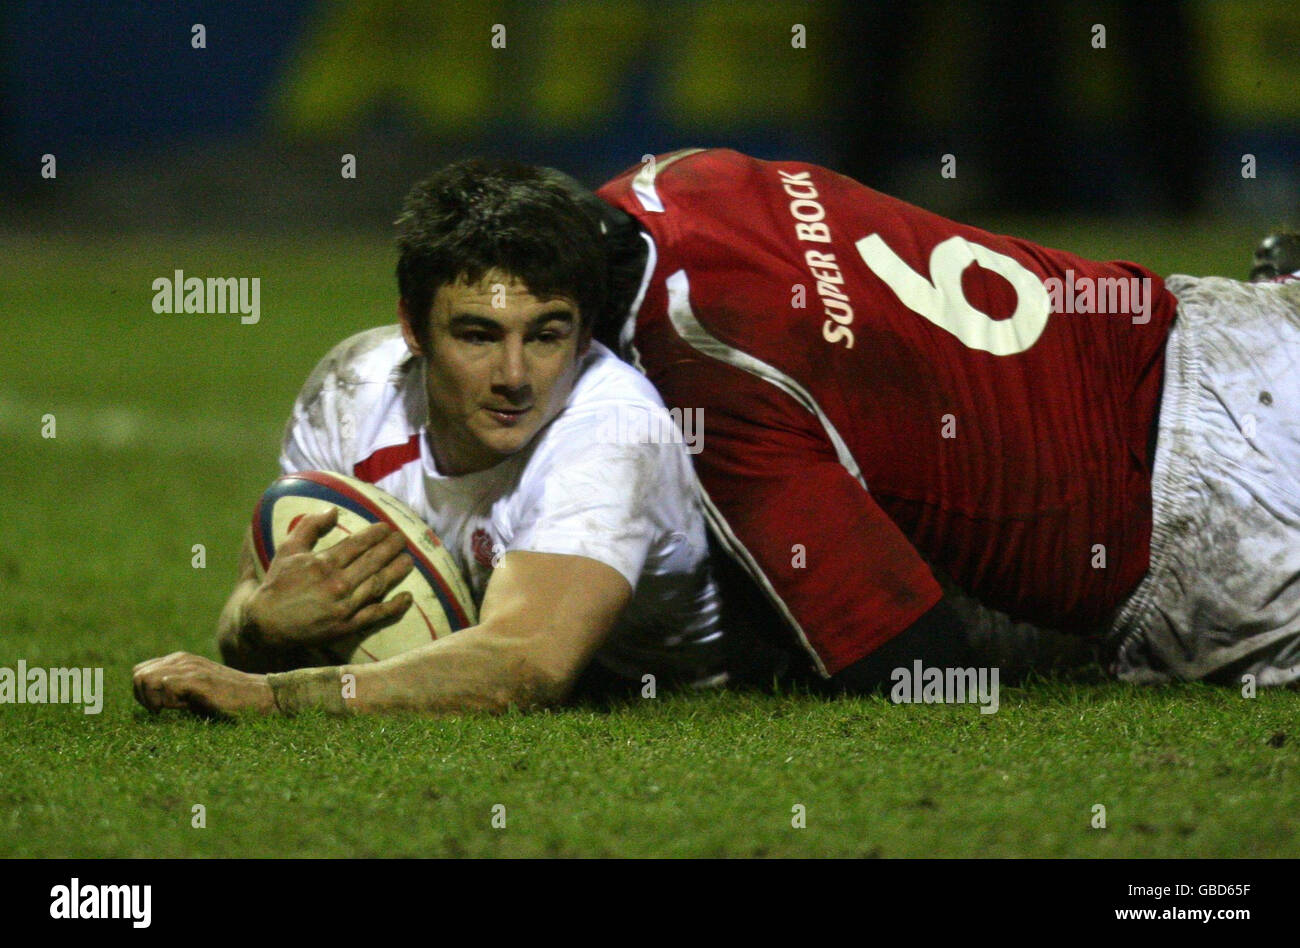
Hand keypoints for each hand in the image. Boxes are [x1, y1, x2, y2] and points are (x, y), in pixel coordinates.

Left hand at [133, 652, 275, 715]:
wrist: (256, 695)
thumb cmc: (226, 698)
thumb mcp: (194, 689)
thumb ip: (174, 687)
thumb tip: (150, 698)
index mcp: (179, 660)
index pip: (140, 670)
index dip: (141, 692)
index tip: (157, 707)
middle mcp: (181, 659)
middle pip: (138, 675)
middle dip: (143, 698)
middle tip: (162, 711)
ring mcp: (190, 667)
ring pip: (146, 679)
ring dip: (153, 699)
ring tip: (172, 709)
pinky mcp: (198, 678)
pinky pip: (164, 684)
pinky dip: (166, 700)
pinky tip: (182, 707)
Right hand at [243, 508, 414, 650]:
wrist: (266, 624)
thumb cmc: (278, 583)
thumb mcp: (288, 549)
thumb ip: (310, 526)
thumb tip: (334, 510)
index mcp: (324, 563)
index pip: (357, 544)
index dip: (376, 534)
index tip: (387, 527)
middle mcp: (337, 583)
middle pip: (372, 562)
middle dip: (391, 548)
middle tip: (403, 539)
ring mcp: (345, 606)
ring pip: (378, 584)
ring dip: (396, 571)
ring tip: (409, 560)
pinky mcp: (348, 626)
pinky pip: (376, 614)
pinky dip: (394, 607)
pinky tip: (408, 598)